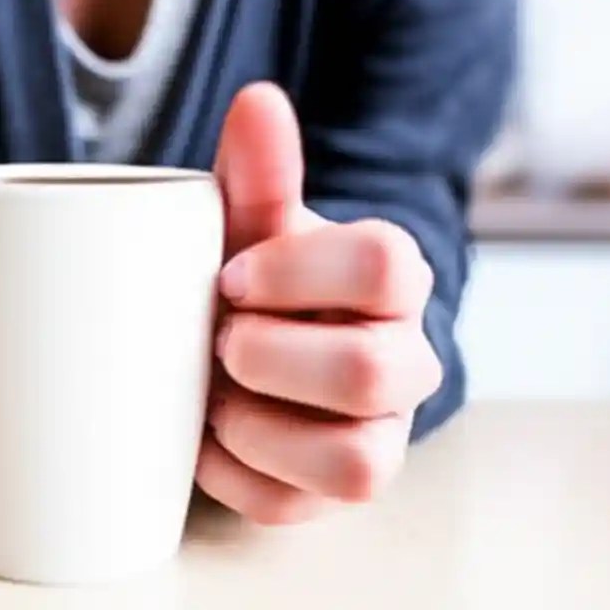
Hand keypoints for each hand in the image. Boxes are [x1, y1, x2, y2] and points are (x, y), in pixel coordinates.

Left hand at [198, 83, 441, 524]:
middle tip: (216, 340)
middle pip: (371, 373)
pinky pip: (293, 507)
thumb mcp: (255, 224)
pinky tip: (203, 438)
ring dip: (259, 428)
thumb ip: (261, 173)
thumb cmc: (257, 280)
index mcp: (393, 282)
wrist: (256, 345)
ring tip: (212, 396)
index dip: (294, 272)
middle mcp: (407, 363)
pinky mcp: (333, 494)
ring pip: (356, 463)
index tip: (229, 275)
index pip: (387, 266)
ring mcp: (379, 436)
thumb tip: (256, 102)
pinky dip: (232, 475)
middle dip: (269, 356)